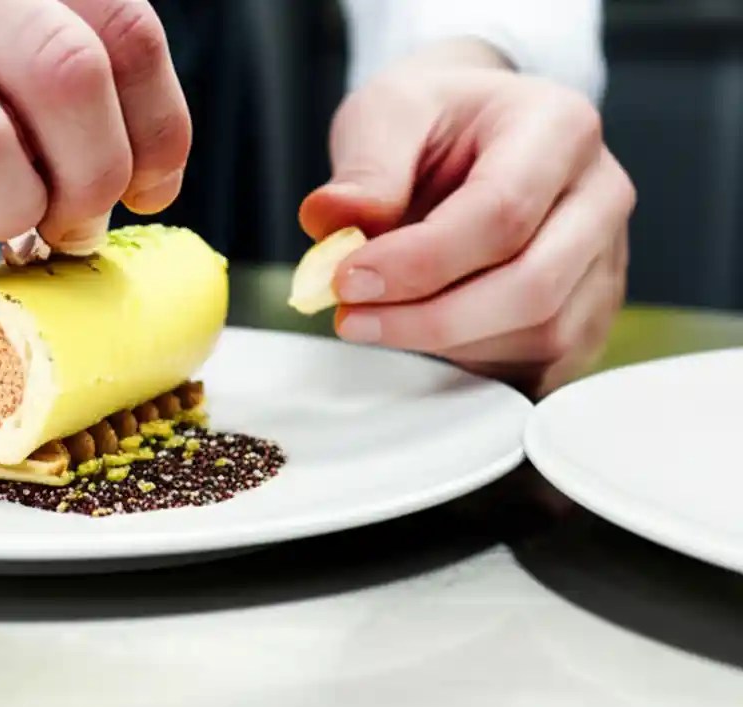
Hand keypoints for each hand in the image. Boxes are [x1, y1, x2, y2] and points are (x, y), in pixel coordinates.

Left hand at [299, 41, 633, 396]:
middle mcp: (601, 195)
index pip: (501, 213)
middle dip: (428, 317)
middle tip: (350, 318)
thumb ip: (365, 167)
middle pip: (531, 286)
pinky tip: (417, 334)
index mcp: (560, 127)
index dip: (419, 261)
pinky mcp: (591, 313)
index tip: (346, 279)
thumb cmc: (433, 120)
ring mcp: (606, 260)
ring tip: (375, 318)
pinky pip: (540, 363)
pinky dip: (470, 362)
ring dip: (443, 343)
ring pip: (538, 334)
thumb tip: (331, 218)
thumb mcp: (388, 112)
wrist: (471, 134)